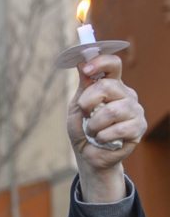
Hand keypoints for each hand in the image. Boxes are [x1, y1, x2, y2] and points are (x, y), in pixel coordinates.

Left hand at [67, 54, 144, 174]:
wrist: (87, 154)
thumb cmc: (82, 129)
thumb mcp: (77, 107)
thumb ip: (82, 88)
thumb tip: (82, 63)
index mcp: (112, 86)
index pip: (114, 65)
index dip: (100, 62)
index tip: (86, 69)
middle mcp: (126, 95)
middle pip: (108, 86)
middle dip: (87, 102)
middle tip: (85, 114)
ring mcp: (135, 110)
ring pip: (112, 110)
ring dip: (94, 124)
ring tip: (92, 131)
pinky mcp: (139, 127)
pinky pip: (119, 129)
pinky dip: (103, 136)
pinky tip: (102, 139)